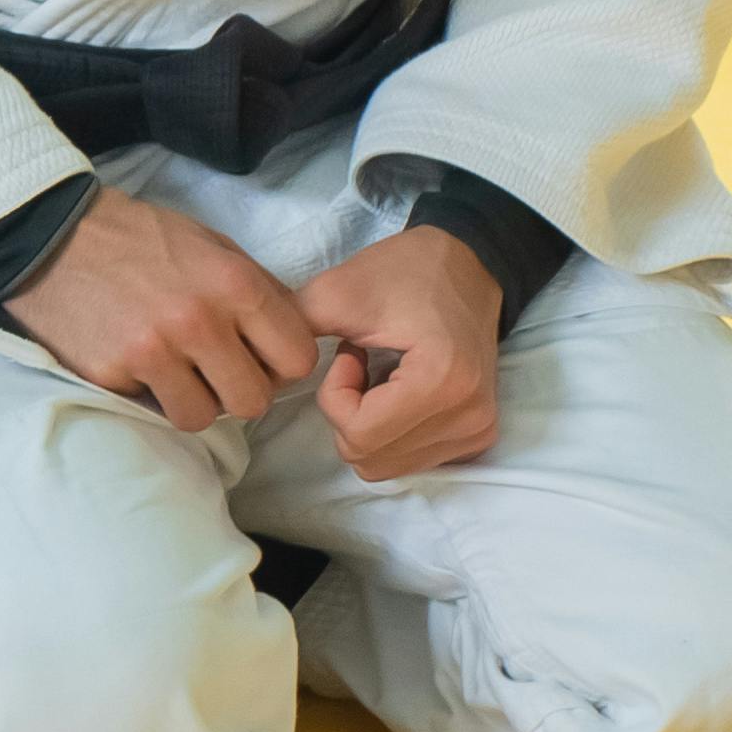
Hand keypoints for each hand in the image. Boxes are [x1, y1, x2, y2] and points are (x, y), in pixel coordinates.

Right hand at [0, 186, 318, 432]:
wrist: (53, 235)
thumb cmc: (141, 237)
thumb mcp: (214, 245)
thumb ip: (258, 290)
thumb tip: (294, 334)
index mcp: (235, 285)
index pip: (298, 360)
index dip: (281, 364)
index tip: (259, 356)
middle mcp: (199, 322)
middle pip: (254, 401)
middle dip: (238, 390)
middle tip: (215, 371)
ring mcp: (152, 352)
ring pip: (203, 417)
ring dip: (193, 401)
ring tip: (174, 373)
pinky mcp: (111, 373)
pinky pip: (151, 407)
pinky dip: (147, 392)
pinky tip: (134, 361)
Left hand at [301, 222, 505, 479]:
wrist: (468, 266)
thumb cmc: (405, 273)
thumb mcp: (337, 291)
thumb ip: (291, 332)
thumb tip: (253, 365)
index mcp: (443, 381)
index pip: (358, 433)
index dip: (335, 396)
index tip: (347, 354)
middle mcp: (469, 416)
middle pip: (368, 456)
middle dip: (348, 413)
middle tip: (361, 365)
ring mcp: (478, 430)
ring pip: (385, 464)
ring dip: (367, 425)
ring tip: (381, 376)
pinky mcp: (478, 436)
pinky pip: (409, 460)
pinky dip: (390, 433)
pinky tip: (398, 390)